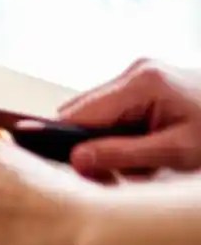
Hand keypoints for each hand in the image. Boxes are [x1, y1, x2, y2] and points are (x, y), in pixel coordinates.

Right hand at [59, 59, 200, 176]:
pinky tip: (150, 148)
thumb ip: (122, 155)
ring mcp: (141, 74)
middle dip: (92, 143)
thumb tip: (76, 160)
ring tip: (145, 161)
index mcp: (141, 82)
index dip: (68, 141)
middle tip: (117, 173)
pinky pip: (117, 111)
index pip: (79, 112)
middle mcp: (135, 71)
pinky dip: (124, 134)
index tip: (68, 168)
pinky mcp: (148, 84)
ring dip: (110, 141)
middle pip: (83, 110)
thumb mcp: (176, 153)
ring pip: (98, 113)